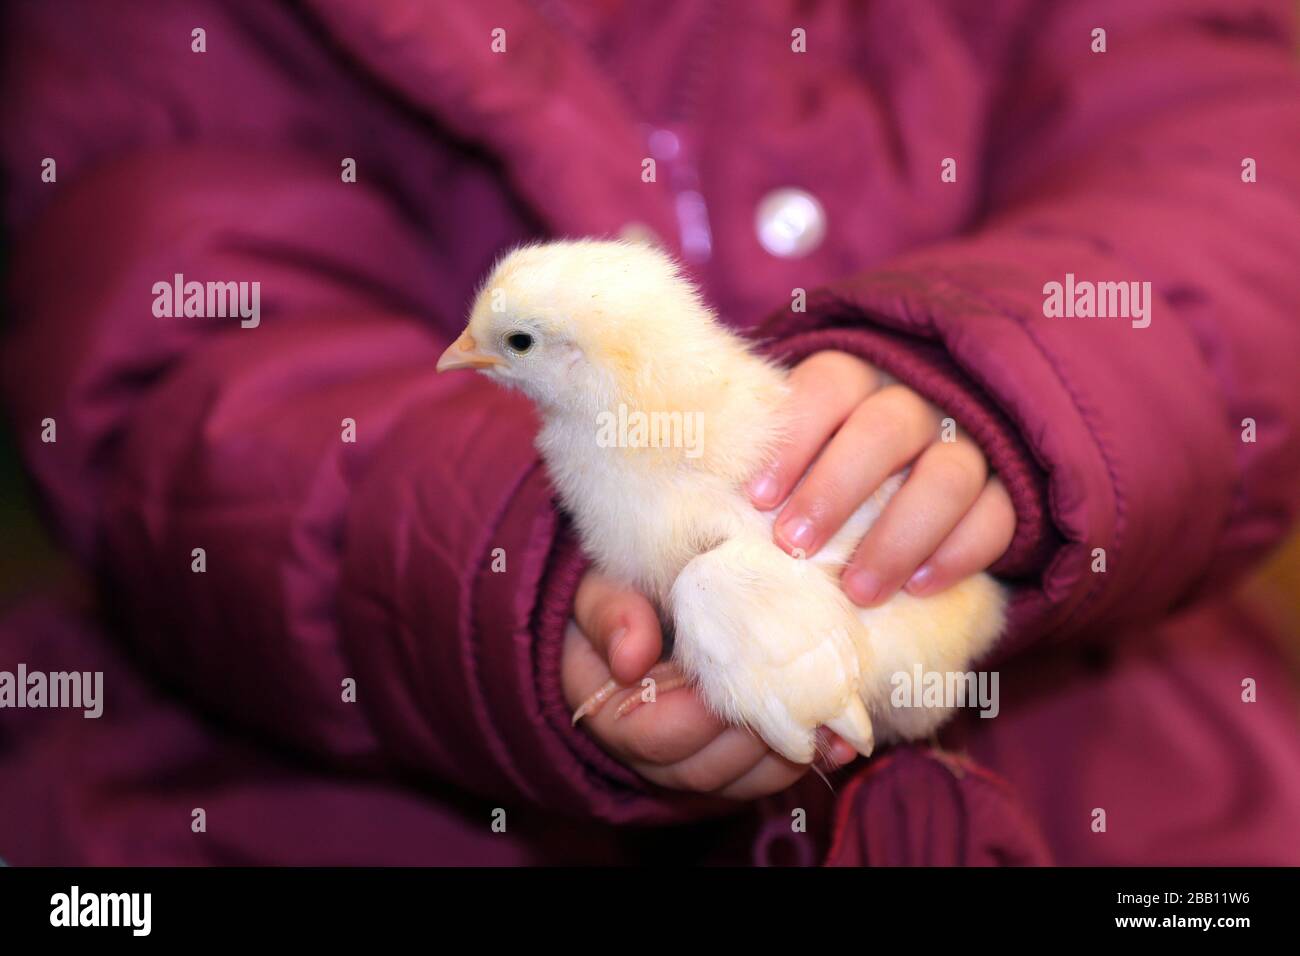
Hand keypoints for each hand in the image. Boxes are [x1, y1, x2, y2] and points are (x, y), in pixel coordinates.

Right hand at [562, 570, 855, 798]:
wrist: (633, 612)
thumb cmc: (618, 599)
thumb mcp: (600, 593)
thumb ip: (611, 616)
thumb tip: (631, 657)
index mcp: (611, 715)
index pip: (656, 736)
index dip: (703, 714)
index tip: (741, 674)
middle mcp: (649, 756)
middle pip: (706, 768)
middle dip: (756, 734)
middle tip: (797, 693)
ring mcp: (691, 764)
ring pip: (741, 781)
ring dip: (785, 753)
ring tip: (825, 715)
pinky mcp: (728, 762)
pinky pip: (764, 778)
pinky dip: (802, 760)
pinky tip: (836, 737)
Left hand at [746, 351, 1014, 604]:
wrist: (927, 467)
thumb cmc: (839, 462)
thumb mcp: (806, 444)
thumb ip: (772, 460)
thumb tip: (706, 500)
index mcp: (862, 375)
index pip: (829, 386)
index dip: (794, 440)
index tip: (759, 500)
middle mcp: (920, 399)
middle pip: (884, 429)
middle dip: (835, 490)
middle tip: (794, 546)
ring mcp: (973, 440)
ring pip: (948, 475)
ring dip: (898, 536)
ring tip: (857, 590)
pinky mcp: (1010, 488)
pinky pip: (997, 516)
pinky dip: (959, 553)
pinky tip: (920, 588)